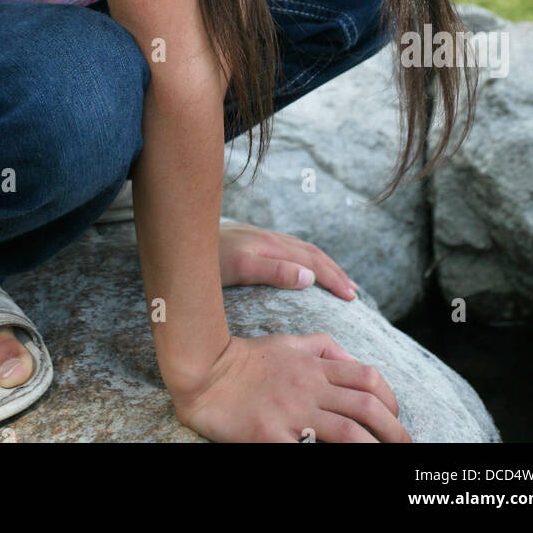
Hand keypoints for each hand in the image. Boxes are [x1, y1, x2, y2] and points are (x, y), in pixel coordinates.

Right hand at [172, 332, 412, 443]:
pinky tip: (339, 466)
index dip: (390, 399)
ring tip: (388, 461)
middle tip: (407, 446)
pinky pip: (307, 454)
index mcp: (314, 366)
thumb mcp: (289, 342)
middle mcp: (309, 387)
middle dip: (394, 430)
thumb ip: (322, 347)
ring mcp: (291, 412)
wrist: (204, 371)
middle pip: (366, 407)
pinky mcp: (271, 435)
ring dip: (375, 449)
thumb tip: (352, 360)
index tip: (396, 417)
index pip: (366, 378)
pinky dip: (327, 462)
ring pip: (347, 432)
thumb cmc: (247, 358)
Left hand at [218, 219, 358, 299]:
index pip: (311, 260)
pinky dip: (305, 259)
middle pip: (310, 252)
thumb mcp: (237, 268)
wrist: (179, 236)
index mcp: (269, 245)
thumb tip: (309, 278)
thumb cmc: (205, 257)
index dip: (332, 278)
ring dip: (322, 264)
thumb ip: (272, 271)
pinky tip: (302, 269)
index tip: (351, 297)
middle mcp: (268, 238)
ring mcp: (259, 238)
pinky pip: (288, 249)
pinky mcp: (250, 241)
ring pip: (300, 249)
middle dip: (334, 271)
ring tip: (337, 280)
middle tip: (353, 293)